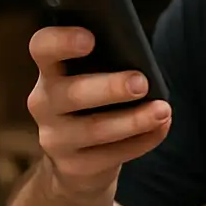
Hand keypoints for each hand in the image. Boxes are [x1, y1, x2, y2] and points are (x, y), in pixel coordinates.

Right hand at [27, 27, 171, 197]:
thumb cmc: (93, 104)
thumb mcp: (90, 78)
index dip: (61, 41)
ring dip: (133, 120)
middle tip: (141, 83)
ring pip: (95, 129)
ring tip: (162, 110)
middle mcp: (44, 103)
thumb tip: (143, 61)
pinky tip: (161, 128)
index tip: (90, 39)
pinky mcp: (73, 167)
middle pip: (72, 93)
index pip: (42, 48)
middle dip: (110, 87)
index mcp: (49, 70)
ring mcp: (55, 138)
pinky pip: (111, 155)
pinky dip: (142, 141)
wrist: (78, 161)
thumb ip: (107, 63)